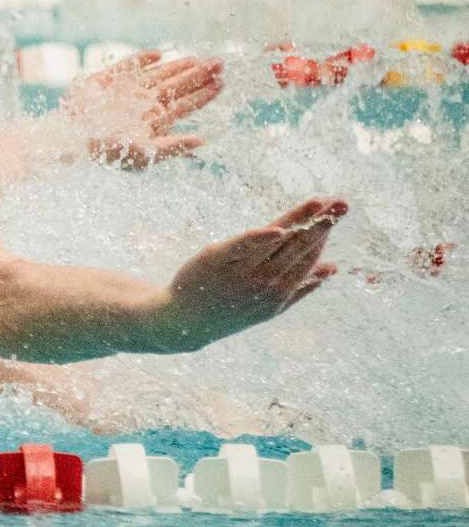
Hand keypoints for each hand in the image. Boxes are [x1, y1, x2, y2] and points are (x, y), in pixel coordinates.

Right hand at [65, 51, 223, 169]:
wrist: (72, 138)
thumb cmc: (107, 150)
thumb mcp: (145, 154)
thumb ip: (174, 147)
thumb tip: (204, 141)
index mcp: (154, 121)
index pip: (185, 104)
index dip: (204, 93)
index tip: (223, 82)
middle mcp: (143, 104)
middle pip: (178, 87)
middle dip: (200, 75)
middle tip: (221, 61)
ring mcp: (128, 90)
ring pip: (160, 74)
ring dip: (181, 65)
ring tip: (201, 58)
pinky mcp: (109, 79)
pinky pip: (130, 64)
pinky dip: (144, 58)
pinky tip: (160, 53)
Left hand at [155, 198, 346, 351]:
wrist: (184, 323)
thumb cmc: (230, 310)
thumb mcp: (269, 305)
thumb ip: (302, 287)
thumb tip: (333, 268)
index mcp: (281, 291)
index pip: (309, 256)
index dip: (324, 232)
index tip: (339, 210)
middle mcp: (266, 282)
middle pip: (298, 246)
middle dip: (322, 224)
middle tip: (343, 203)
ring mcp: (242, 271)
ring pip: (276, 242)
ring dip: (299, 221)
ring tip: (319, 203)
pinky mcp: (216, 259)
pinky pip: (241, 246)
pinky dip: (258, 238)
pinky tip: (276, 229)